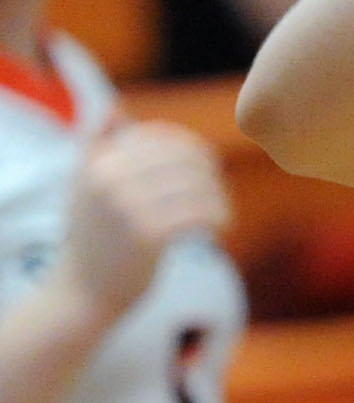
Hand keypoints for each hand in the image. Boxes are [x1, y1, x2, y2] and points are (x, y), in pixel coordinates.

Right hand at [58, 125, 228, 319]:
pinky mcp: (147, 235)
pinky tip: (220, 227)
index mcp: (99, 161)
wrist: (83, 293)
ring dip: (219, 199)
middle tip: (216, 196)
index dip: (196, 153)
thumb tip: (115, 109)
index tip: (205, 173)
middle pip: (187, 161)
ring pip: (198, 186)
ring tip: (219, 214)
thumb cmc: (94, 236)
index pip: (167, 140)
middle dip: (211, 177)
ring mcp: (127, 206)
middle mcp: (109, 178)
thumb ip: (101, 146)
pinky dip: (219, 217)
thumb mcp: (87, 186)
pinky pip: (200, 213)